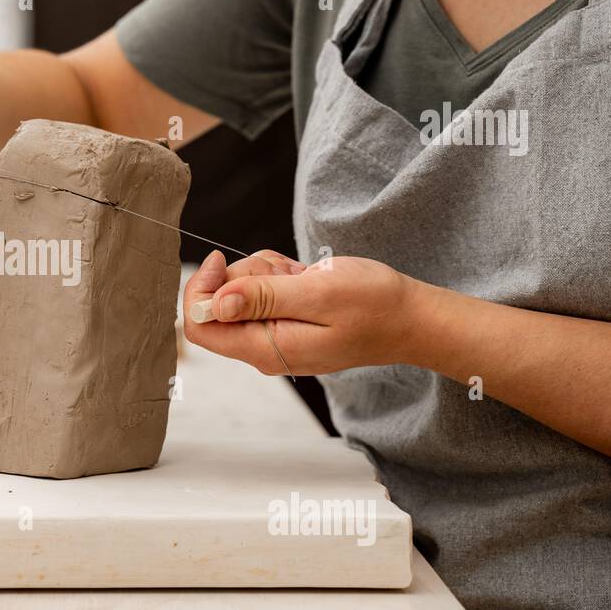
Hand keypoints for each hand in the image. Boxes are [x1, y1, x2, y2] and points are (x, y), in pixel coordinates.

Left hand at [182, 251, 421, 375]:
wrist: (410, 318)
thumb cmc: (373, 306)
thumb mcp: (319, 293)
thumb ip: (264, 297)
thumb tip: (217, 302)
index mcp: (265, 348)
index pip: (199, 326)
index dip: (200, 289)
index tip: (222, 261)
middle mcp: (263, 348)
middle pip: (218, 303)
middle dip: (243, 274)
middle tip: (285, 271)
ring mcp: (274, 335)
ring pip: (240, 290)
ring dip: (265, 271)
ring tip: (304, 276)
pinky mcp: (285, 320)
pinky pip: (263, 289)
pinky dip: (279, 274)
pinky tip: (307, 278)